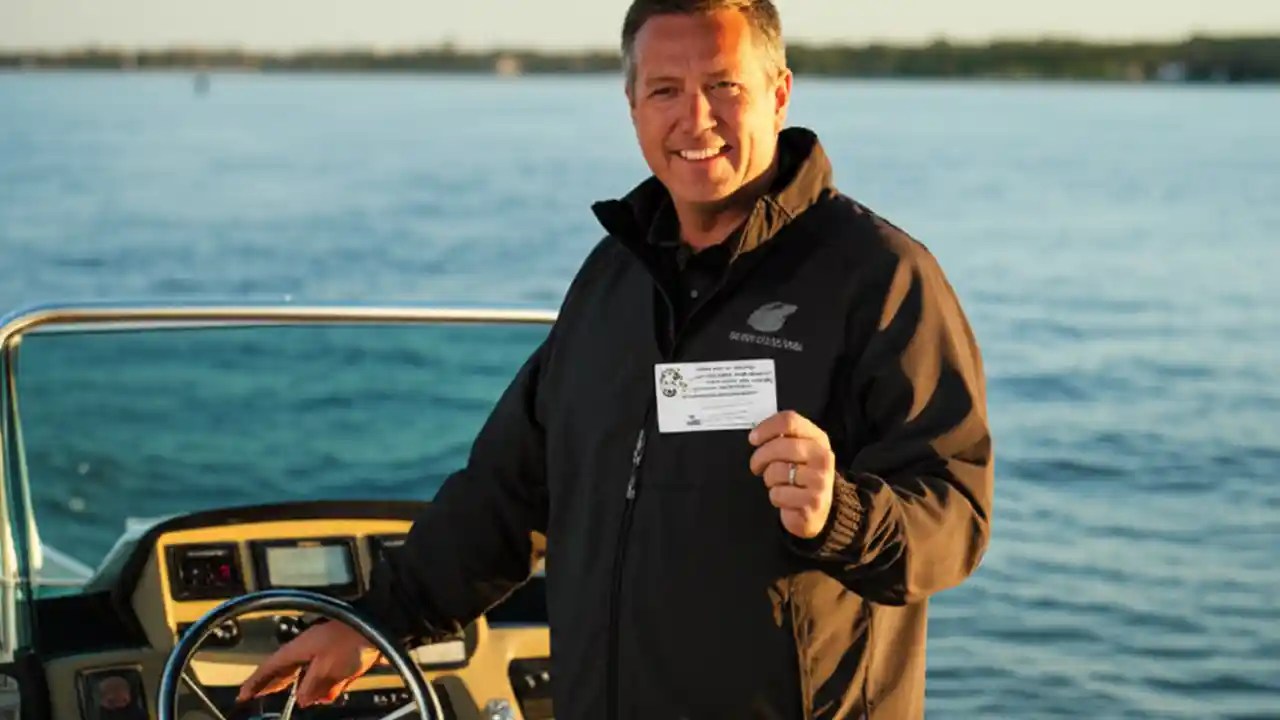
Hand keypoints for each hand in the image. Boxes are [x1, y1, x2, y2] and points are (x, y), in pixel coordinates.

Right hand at [237, 620, 380, 706]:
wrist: (381, 626)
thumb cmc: (352, 639)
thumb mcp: (326, 669)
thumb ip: (311, 686)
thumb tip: (303, 698)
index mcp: (299, 648)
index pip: (270, 667)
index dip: (256, 682)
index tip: (244, 694)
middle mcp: (309, 649)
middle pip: (286, 670)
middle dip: (274, 685)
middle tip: (260, 697)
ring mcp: (326, 652)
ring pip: (308, 675)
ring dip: (303, 689)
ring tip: (298, 701)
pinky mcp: (343, 656)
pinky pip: (328, 675)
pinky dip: (325, 687)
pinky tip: (325, 696)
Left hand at [748, 411, 835, 538]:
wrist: (816, 510)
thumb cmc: (801, 478)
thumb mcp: (798, 452)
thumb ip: (782, 438)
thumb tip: (758, 433)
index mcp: (818, 439)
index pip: (789, 421)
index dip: (766, 428)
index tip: (754, 438)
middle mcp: (822, 457)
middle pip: (780, 445)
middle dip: (760, 457)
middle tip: (757, 465)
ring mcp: (820, 480)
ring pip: (777, 471)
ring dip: (769, 479)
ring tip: (777, 483)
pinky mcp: (813, 501)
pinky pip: (779, 494)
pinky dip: (775, 497)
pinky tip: (785, 498)